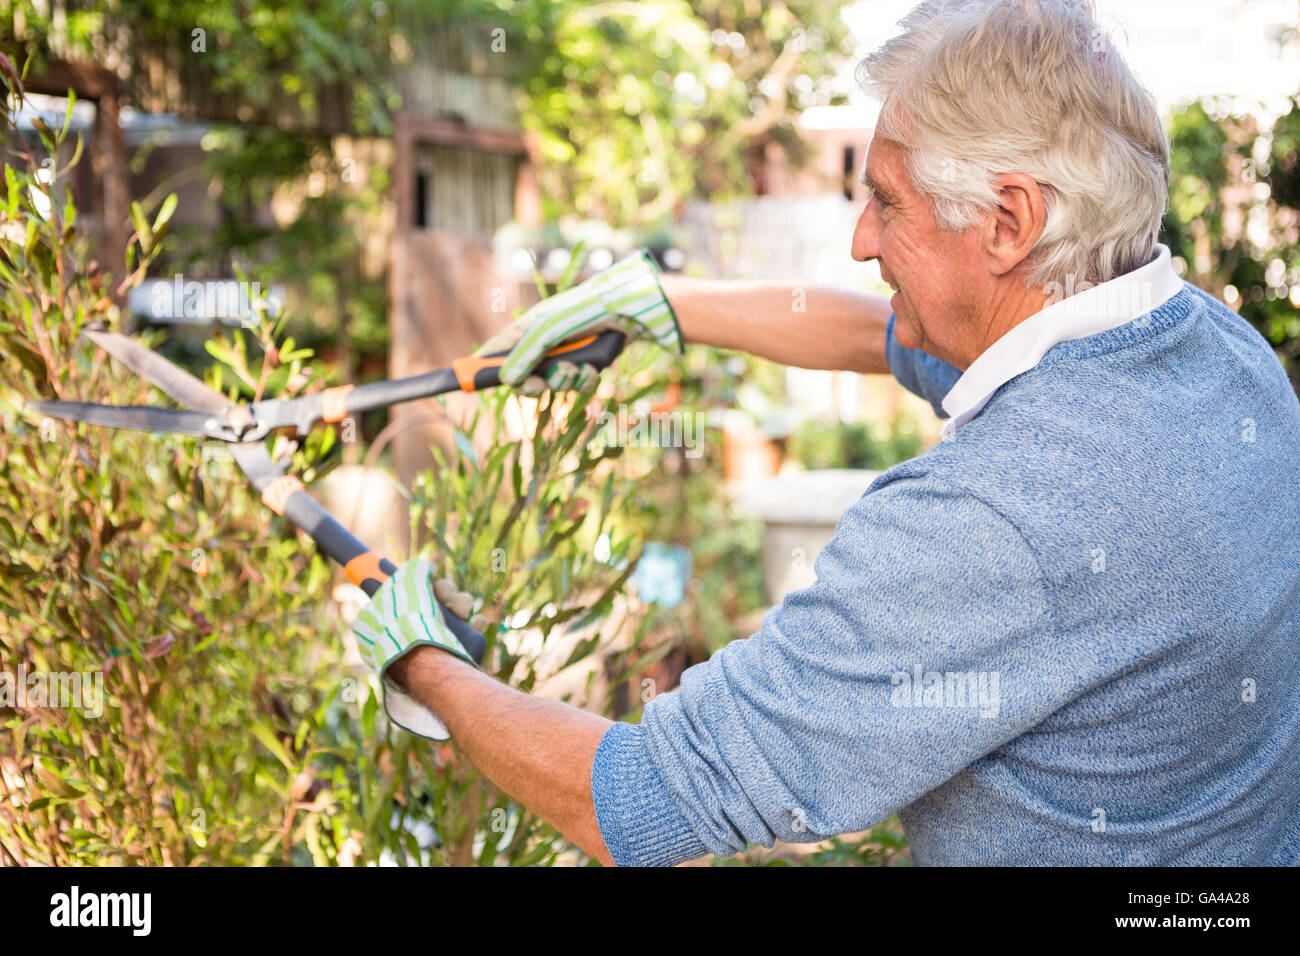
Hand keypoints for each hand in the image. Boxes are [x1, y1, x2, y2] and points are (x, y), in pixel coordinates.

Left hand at [351, 559, 486, 739]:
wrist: (426, 663)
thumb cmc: (410, 623)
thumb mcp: (406, 583)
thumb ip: (414, 570)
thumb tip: (427, 571)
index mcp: (390, 621)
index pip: (412, 595)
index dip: (426, 586)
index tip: (433, 583)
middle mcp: (410, 635)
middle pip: (437, 602)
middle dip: (448, 595)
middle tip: (447, 599)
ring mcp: (433, 648)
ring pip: (456, 614)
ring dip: (463, 605)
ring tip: (462, 612)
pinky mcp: (454, 657)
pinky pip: (470, 633)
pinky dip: (475, 625)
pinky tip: (474, 623)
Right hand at [478, 248, 682, 392]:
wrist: (631, 312)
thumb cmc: (585, 310)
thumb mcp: (548, 330)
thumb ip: (525, 355)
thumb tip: (506, 380)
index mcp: (528, 329)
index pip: (497, 351)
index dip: (481, 366)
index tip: (465, 382)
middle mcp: (545, 343)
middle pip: (524, 378)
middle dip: (534, 385)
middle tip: (539, 385)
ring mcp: (567, 355)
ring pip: (555, 385)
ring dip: (566, 382)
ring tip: (577, 368)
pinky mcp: (588, 364)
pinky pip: (579, 386)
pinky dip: (586, 381)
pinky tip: (594, 368)